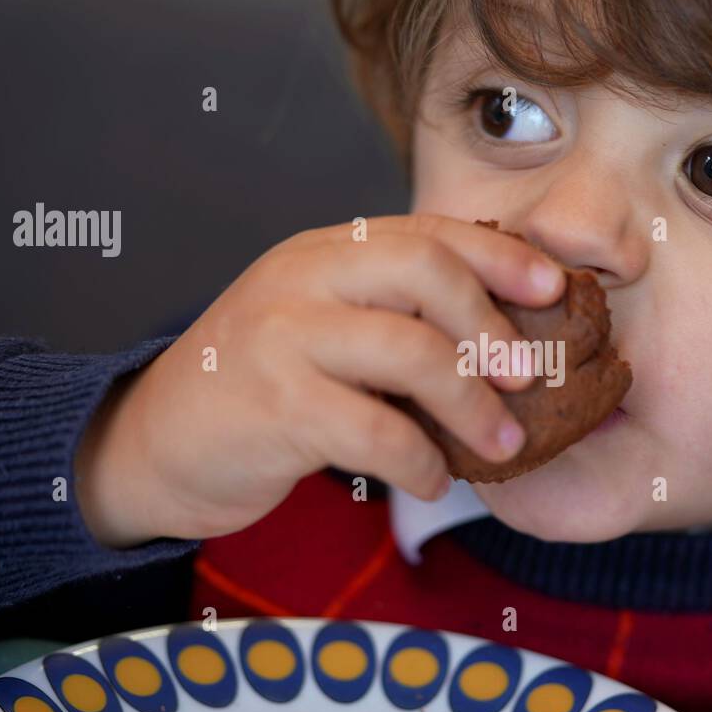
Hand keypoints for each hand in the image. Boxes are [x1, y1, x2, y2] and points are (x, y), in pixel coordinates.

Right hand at [75, 214, 564, 545]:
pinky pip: (376, 431)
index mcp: (324, 251)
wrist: (155, 442)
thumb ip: (390, 316)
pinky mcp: (273, 405)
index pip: (426, 230)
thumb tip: (504, 343)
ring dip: (471, 405)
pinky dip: (421, 462)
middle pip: (426, 269)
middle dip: (493, 323)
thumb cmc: (261, 388)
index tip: (555, 287)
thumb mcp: (322, 327)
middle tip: (530, 377)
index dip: (501, 255)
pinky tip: (432, 481)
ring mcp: (282, 336)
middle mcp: (303, 277)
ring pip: (410, 350)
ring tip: (502, 445)